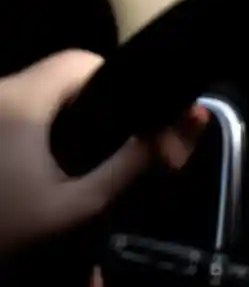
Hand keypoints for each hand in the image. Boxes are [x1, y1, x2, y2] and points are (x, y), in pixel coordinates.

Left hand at [0, 50, 206, 254]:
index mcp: (22, 98)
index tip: (134, 122)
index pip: (81, 60)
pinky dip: (37, 135)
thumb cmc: (6, 226)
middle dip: (95, 109)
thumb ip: (134, 163)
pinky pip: (18, 116)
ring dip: (65, 124)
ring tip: (80, 166)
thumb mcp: (77, 204)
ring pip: (38, 98)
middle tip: (114, 151)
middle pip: (62, 80)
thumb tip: (193, 120)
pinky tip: (42, 171)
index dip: (118, 81)